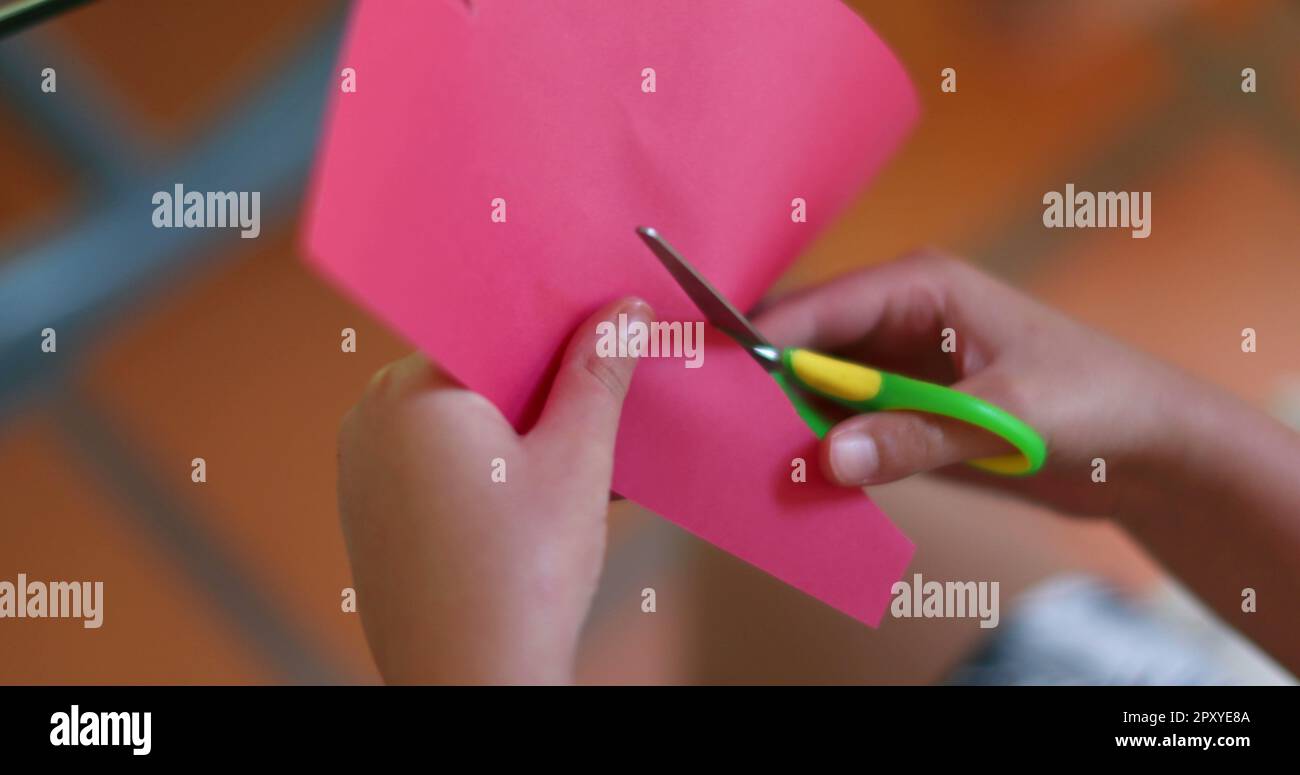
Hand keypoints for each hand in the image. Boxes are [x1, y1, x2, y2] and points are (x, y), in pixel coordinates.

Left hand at [337, 298, 651, 683]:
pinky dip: (486, 465)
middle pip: (472, 369)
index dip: (550, 324)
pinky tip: (536, 496)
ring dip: (518, 428)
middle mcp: (371, 419)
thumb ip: (597, 374)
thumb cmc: (518, 583)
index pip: (486, 323)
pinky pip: (436, 461)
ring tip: (574, 460)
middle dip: (539, 382)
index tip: (600, 327)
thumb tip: (622, 313)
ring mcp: (364, 470)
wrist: (472, 687)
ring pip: (457, 418)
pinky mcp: (374, 512)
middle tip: (599, 401)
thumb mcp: (575, 462)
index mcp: (411, 392)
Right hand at [755, 251, 1299, 671]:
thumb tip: (829, 457)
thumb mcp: (1008, 415)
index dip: (763, 337)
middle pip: (804, 341)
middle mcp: (896, 318)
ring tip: (732, 449)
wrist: (1146, 448)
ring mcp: (895, 368)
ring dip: (780, 415)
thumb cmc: (1095, 399)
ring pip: (812, 385)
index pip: (821, 306)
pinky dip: (811, 445)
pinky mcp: (900, 411)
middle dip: (760, 377)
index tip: (710, 373)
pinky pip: (837, 424)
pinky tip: (782, 471)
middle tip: (710, 418)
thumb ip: (918, 435)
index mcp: (920, 286)